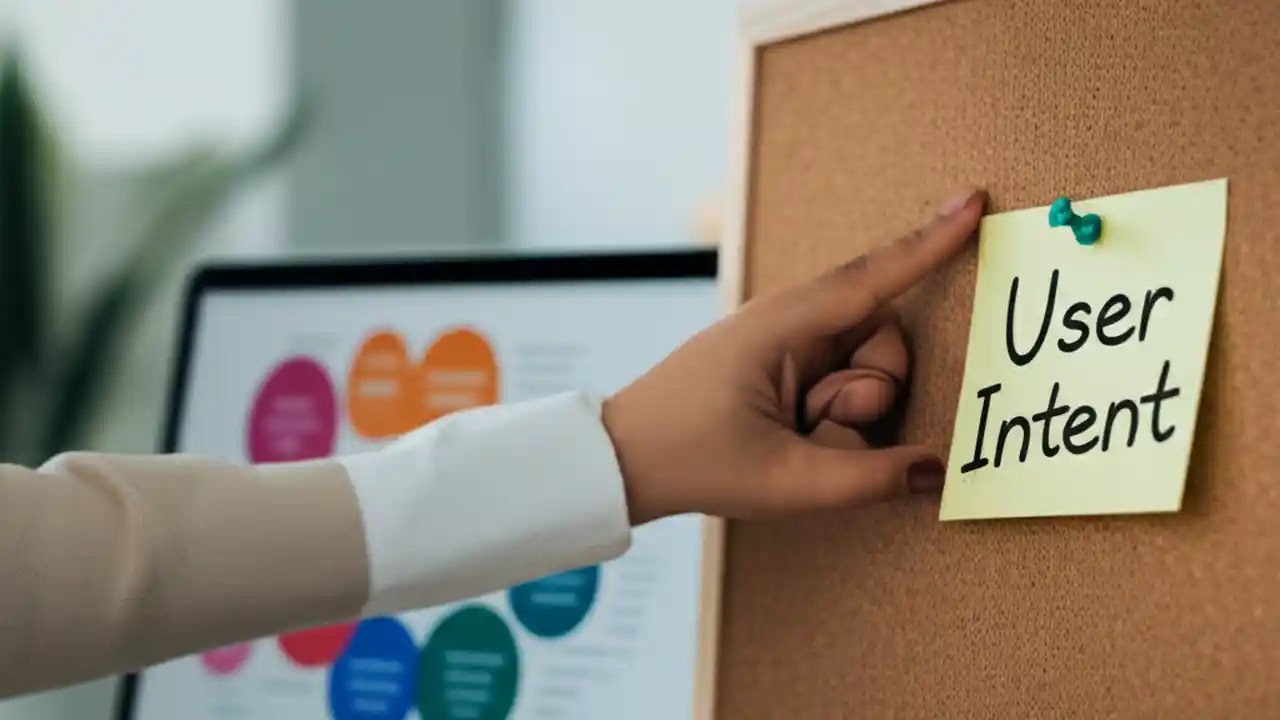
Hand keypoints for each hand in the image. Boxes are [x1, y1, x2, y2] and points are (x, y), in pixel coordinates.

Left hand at [603, 189, 985, 523]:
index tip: (973, 205)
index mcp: (781, 328)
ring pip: (860, 365)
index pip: (872, 279)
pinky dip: (832, 410)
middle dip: (868, 391)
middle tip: (819, 427)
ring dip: (845, 410)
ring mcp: (781, 342)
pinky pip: (835, 378)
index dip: (929, 244)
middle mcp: (785, 322)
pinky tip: (790, 433)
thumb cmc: (690, 459)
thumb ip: (869, 479)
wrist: (621, 459)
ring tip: (792, 436)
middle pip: (878, 338)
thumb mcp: (785, 482)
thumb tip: (935, 473)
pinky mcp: (778, 364)